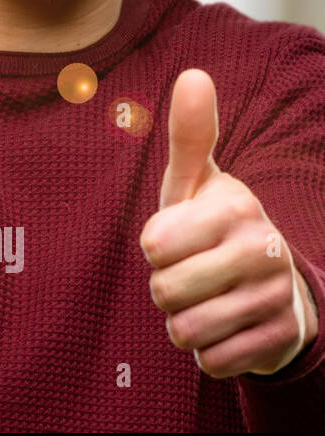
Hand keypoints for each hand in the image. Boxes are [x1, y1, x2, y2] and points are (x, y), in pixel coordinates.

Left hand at [141, 68, 319, 377]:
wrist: (268, 284)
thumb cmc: (213, 226)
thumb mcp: (195, 182)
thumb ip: (189, 135)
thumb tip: (192, 74)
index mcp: (237, 207)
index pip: (155, 245)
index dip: (154, 248)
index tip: (175, 238)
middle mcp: (266, 249)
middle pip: (166, 290)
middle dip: (165, 288)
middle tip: (188, 274)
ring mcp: (277, 297)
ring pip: (187, 330)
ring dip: (183, 322)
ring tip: (203, 300)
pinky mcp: (280, 340)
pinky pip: (213, 361)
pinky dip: (208, 353)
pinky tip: (224, 328)